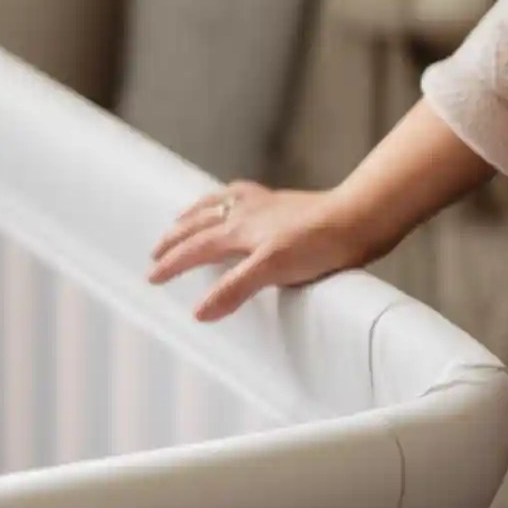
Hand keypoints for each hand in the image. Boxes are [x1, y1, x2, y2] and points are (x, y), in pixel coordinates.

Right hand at [148, 182, 378, 321]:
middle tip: (155, 252)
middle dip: (173, 239)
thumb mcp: (271, 271)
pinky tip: (229, 199)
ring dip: (191, 216)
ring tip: (179, 221)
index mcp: (236, 230)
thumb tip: (199, 313)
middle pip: (196, 225)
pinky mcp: (279, 201)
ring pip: (214, 206)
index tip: (151, 278)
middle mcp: (242, 213)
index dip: (171, 264)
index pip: (193, 249)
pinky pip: (241, 194)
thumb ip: (233, 289)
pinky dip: (225, 197)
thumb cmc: (317, 245)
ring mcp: (261, 204)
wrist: (356, 218)